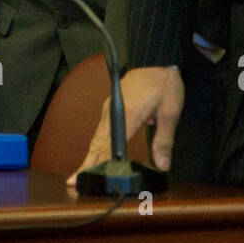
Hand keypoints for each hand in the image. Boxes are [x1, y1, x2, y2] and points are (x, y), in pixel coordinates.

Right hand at [69, 66, 183, 184]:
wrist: (155, 60)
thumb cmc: (164, 84)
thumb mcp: (170, 111)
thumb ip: (164, 140)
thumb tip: (162, 165)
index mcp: (128, 115)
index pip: (110, 145)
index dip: (99, 163)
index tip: (88, 177)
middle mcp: (113, 113)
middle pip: (97, 143)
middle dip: (86, 164)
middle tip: (73, 182)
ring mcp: (109, 109)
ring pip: (97, 138)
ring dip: (89, 156)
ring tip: (79, 175)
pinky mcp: (111, 108)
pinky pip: (101, 131)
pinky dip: (95, 146)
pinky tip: (93, 156)